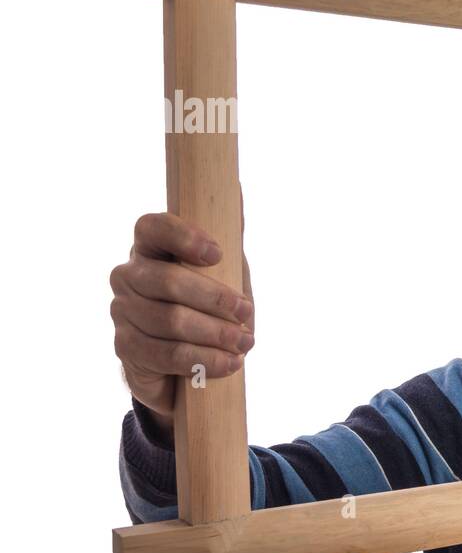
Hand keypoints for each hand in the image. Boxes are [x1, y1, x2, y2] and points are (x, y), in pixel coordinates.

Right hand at [109, 202, 253, 430]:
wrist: (186, 358)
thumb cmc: (207, 304)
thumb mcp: (225, 269)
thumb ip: (228, 233)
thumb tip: (237, 188)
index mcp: (151, 247)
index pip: (152, 227)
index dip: (183, 237)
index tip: (218, 253)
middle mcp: (128, 274)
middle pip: (167, 280)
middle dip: (215, 299)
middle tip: (248, 313)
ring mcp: (122, 311)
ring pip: (170, 320)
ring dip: (215, 334)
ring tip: (245, 343)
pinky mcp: (126, 347)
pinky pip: (166, 353)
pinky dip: (203, 359)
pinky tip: (229, 363)